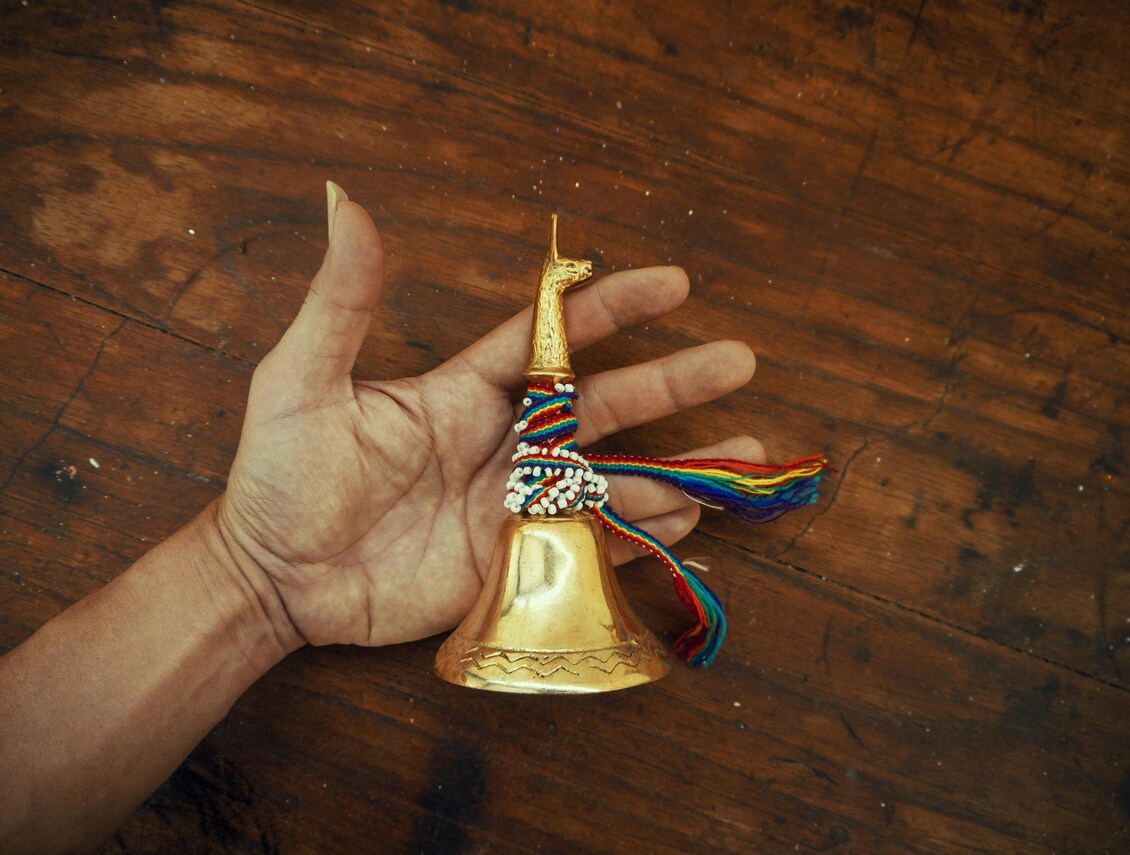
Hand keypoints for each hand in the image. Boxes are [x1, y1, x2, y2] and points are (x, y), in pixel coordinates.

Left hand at [217, 183, 762, 647]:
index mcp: (464, 391)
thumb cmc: (282, 476)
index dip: (610, 309)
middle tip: (737, 360)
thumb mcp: (303, 379)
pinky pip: (588, 543)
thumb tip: (346, 204)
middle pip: (602, 404)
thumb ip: (342, 301)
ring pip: (609, 478)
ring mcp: (510, 503)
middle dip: (670, 383)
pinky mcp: (510, 560)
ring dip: (677, 467)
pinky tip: (688, 521)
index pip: (551, 341)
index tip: (672, 284)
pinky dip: (639, 535)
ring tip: (742, 458)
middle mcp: (500, 442)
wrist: (274, 579)